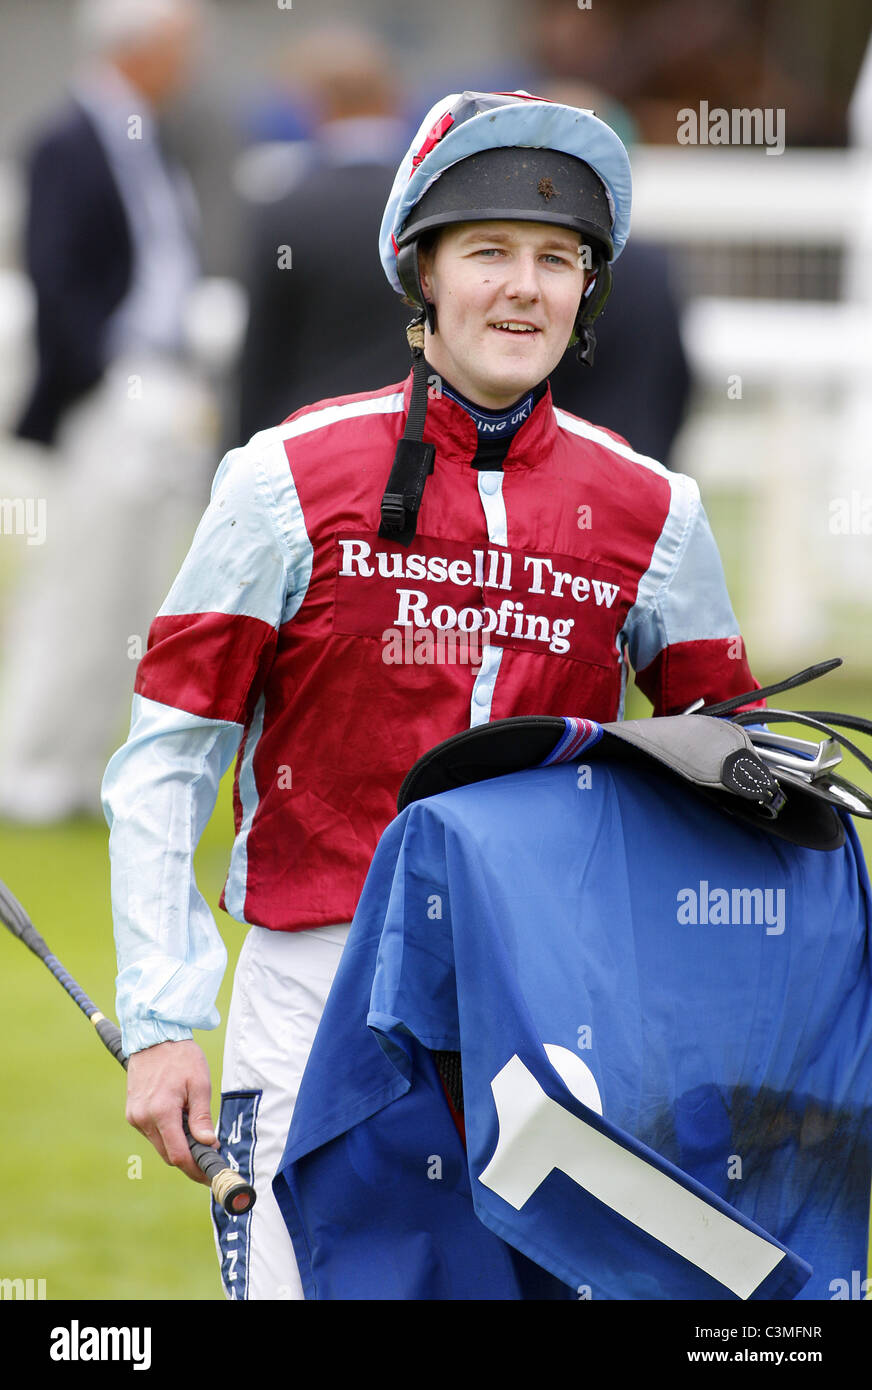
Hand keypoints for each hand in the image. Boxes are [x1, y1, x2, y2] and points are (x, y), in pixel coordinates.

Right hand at [126, 1039, 218, 1185]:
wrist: (154, 1037)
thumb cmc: (181, 1057)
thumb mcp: (200, 1083)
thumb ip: (202, 1117)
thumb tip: (208, 1144)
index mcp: (162, 1112)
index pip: (178, 1155)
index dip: (195, 1168)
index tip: (210, 1173)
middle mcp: (143, 1119)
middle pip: (168, 1154)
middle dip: (189, 1158)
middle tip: (209, 1154)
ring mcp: (135, 1117)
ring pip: (160, 1145)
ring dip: (177, 1144)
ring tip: (194, 1129)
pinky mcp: (132, 1113)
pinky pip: (152, 1133)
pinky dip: (166, 1133)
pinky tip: (179, 1119)